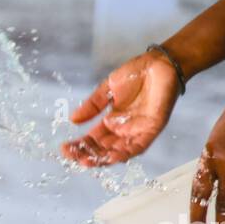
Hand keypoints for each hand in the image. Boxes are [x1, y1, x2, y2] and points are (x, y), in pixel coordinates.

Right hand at [61, 50, 181, 166]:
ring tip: (87, 160)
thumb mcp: (107, 89)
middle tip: (73, 157)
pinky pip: (138, 146)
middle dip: (87, 155)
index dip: (79, 146)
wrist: (160, 63)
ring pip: (118, 152)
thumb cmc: (136, 73)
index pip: (93, 140)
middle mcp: (123, 130)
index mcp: (112, 121)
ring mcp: (137, 131)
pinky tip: (111, 157)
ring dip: (103, 159)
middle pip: (103, 149)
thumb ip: (92, 105)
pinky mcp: (152, 129)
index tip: (64, 148)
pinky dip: (125, 153)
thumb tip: (73, 119)